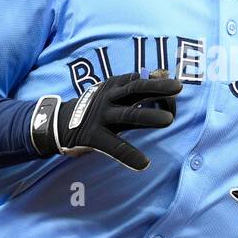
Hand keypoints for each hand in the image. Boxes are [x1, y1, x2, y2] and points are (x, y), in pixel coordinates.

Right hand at [30, 70, 181, 170]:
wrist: (59, 123)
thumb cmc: (96, 109)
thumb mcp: (114, 93)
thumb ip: (138, 89)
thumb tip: (164, 73)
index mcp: (114, 86)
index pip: (140, 81)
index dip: (159, 83)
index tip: (176, 86)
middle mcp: (109, 98)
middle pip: (136, 89)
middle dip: (157, 87)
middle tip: (178, 87)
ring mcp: (101, 117)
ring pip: (128, 115)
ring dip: (149, 115)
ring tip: (169, 120)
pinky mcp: (93, 136)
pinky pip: (114, 146)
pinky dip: (130, 155)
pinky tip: (144, 163)